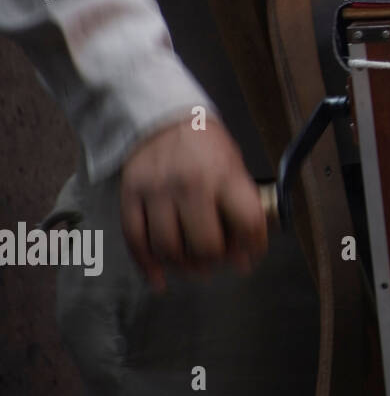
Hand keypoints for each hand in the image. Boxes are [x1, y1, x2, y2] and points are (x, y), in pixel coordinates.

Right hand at [119, 116, 267, 289]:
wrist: (161, 117)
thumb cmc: (205, 145)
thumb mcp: (234, 165)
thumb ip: (241, 206)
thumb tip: (245, 253)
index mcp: (223, 175)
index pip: (246, 223)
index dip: (253, 246)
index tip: (250, 255)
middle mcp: (190, 185)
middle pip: (204, 245)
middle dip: (214, 261)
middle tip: (216, 261)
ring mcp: (156, 192)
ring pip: (168, 249)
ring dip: (183, 267)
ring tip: (192, 267)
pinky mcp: (130, 198)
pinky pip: (136, 243)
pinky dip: (148, 267)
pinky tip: (160, 279)